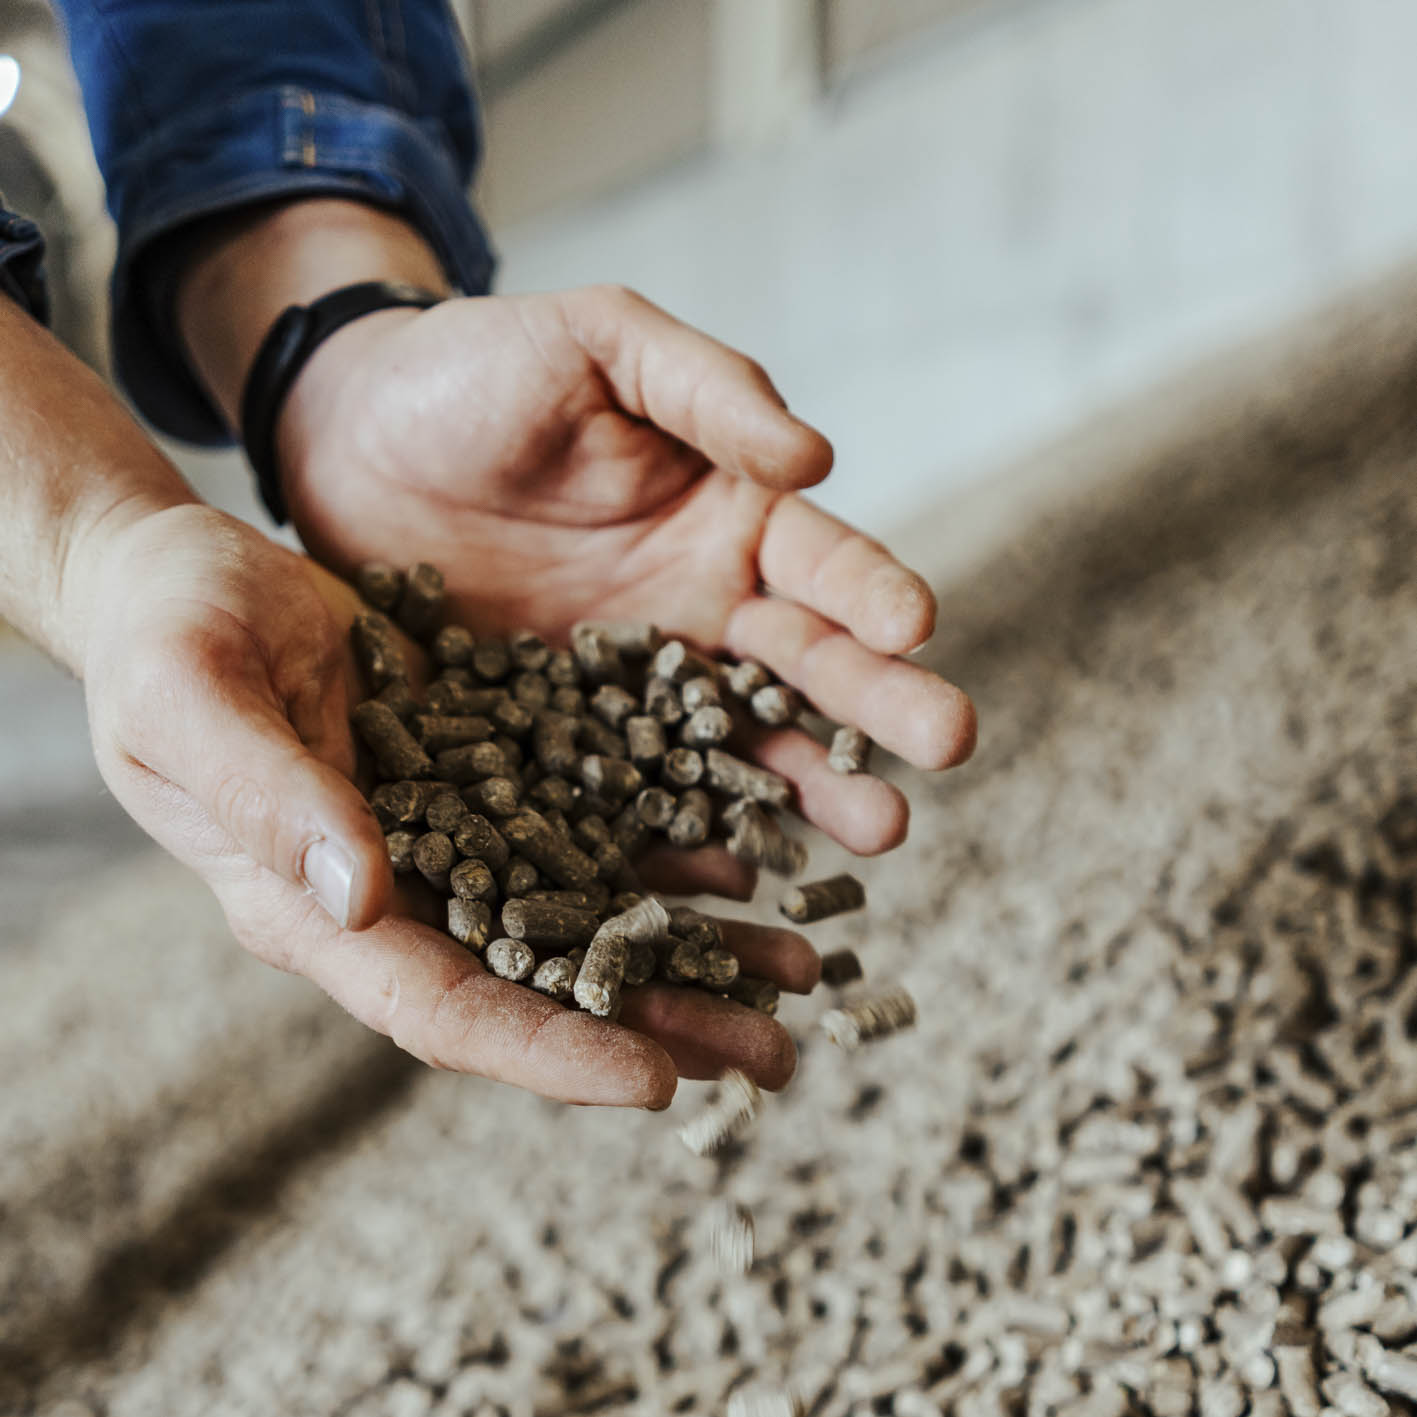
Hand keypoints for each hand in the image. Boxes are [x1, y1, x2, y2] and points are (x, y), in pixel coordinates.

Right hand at [78, 503, 810, 1106]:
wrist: (186, 578)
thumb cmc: (163, 637)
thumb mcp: (191, 701)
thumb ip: (267, 796)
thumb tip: (361, 897)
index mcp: (314, 907)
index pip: (443, 1007)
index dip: (546, 1052)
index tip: (654, 1083)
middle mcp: (398, 892)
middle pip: (542, 984)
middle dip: (657, 1023)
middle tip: (776, 1054)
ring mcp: (453, 835)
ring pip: (588, 913)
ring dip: (692, 946)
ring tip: (799, 970)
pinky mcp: (490, 772)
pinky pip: (594, 822)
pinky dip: (669, 846)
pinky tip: (750, 855)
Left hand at [276, 285, 977, 854]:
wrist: (349, 438)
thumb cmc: (475, 371)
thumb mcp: (597, 342)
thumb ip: (706, 389)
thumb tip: (817, 457)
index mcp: (727, 514)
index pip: (820, 559)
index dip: (869, 590)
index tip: (915, 625)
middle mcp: (702, 608)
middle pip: (807, 664)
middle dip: (878, 704)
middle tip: (946, 745)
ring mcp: (639, 682)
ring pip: (743, 743)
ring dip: (812, 785)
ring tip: (881, 832)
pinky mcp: (569, 733)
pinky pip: (640, 790)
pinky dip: (692, 832)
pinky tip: (741, 875)